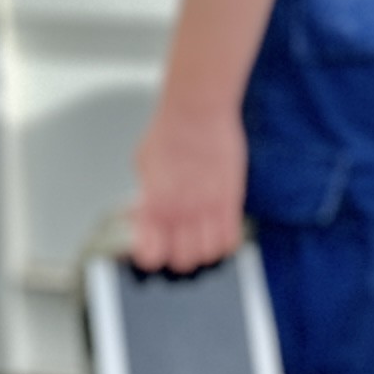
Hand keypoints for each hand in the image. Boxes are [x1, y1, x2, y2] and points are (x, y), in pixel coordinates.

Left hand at [129, 101, 246, 274]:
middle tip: (182, 241)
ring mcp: (207, 209)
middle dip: (181, 255)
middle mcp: (179, 213)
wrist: (197, 110)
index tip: (156, 247)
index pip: (150, 257)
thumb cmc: (169, 131)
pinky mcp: (231, 200)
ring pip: (210, 256)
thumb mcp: (143, 164)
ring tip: (202, 235)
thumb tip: (142, 211)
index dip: (154, 255)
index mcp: (152, 206)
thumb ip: (146, 194)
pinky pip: (231, 240)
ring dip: (205, 250)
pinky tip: (219, 227)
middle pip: (183, 263)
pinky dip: (226, 241)